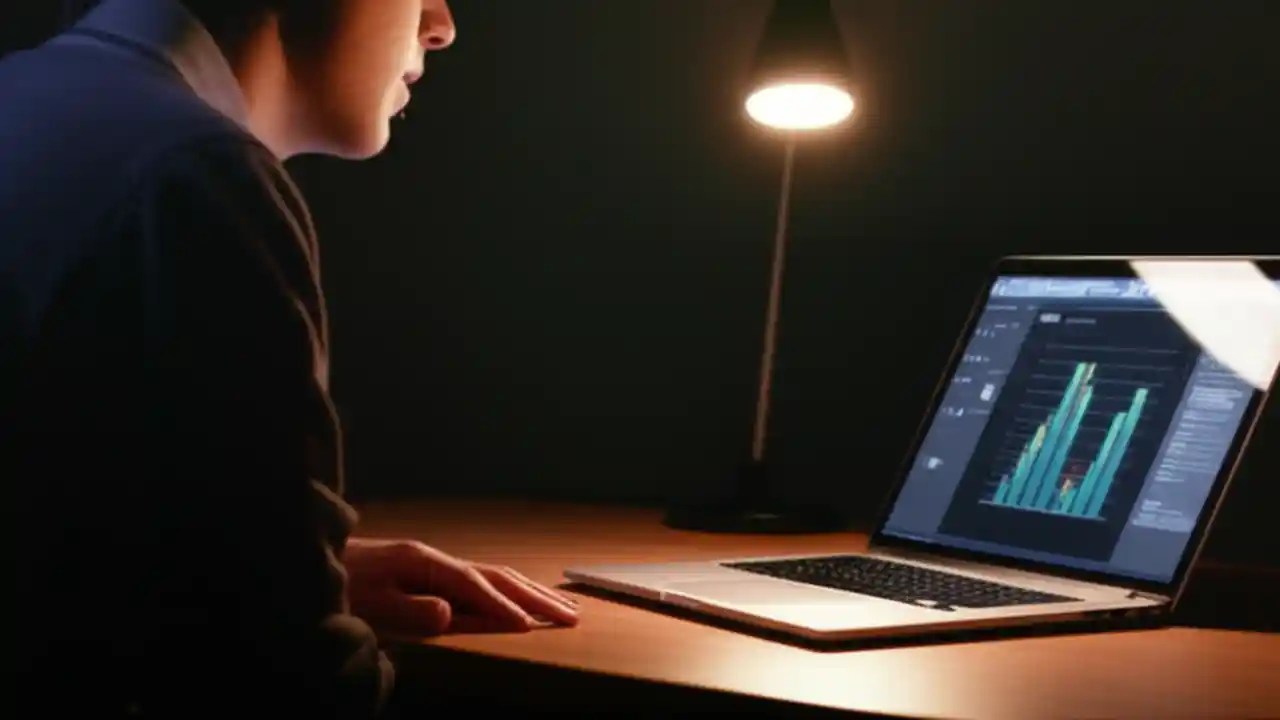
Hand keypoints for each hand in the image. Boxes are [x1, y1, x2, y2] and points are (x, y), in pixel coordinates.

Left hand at [342, 537, 579, 637]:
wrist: (315, 560)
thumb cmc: (341, 585)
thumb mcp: (370, 602)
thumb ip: (410, 609)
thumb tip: (450, 615)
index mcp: (423, 561)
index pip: (473, 585)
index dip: (501, 606)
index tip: (530, 626)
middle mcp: (436, 558)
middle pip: (497, 575)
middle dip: (536, 597)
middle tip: (573, 616)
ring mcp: (436, 564)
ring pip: (495, 576)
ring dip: (531, 592)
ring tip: (564, 607)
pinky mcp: (433, 575)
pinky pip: (482, 583)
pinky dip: (510, 593)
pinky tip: (522, 601)